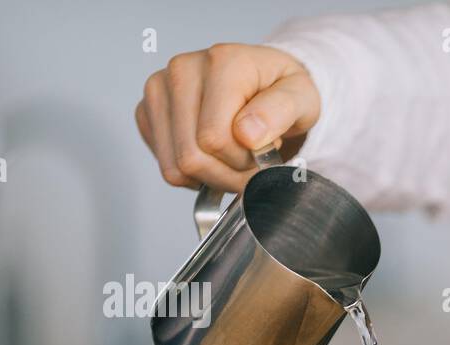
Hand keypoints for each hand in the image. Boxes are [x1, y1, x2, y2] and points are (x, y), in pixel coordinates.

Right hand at [135, 44, 319, 192]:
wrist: (266, 82)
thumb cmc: (283, 90)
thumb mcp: (302, 98)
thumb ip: (281, 111)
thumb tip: (246, 134)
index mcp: (222, 62)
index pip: (215, 139)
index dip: (244, 160)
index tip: (265, 150)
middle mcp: (183, 69)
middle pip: (191, 157)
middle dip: (229, 173)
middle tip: (251, 159)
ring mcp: (159, 89)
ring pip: (175, 167)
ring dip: (211, 176)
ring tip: (234, 156)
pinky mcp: (147, 110)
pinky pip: (165, 166)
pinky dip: (193, 174)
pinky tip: (213, 155)